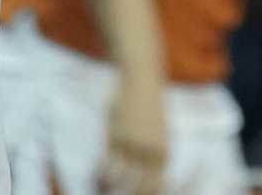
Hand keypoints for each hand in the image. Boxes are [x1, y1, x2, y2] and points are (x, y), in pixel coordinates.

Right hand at [96, 75, 166, 194]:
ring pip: (118, 180)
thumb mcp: (159, 131)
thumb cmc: (149, 105)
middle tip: (115, 193)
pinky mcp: (115, 137)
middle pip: (139, 188)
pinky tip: (96, 176)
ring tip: (103, 188)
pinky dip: (100, 176)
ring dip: (109, 188)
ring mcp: (132, 145)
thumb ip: (155, 152)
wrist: (142, 79)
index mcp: (164, 152)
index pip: (156, 187)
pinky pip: (106, 165)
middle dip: (127, 194)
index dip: (143, 194)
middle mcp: (150, 152)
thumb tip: (148, 170)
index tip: (132, 193)